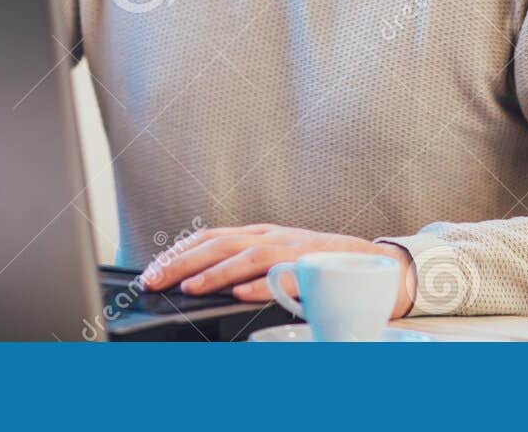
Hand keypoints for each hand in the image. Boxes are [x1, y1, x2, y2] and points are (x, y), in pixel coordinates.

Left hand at [140, 225, 416, 318]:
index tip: (153, 268)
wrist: (374, 263)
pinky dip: (261, 285)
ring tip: (190, 287)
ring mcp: (294, 251)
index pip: (211, 236)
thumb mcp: (278, 256)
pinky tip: (240, 294)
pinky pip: (285, 277)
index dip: (180, 250)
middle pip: (221, 244)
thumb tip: (202, 279)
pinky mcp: (314, 269)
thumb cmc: (320, 264)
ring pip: (248, 257)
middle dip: (182, 261)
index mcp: (261, 234)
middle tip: (154, 279)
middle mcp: (273, 237)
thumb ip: (247, 262)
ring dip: (216, 272)